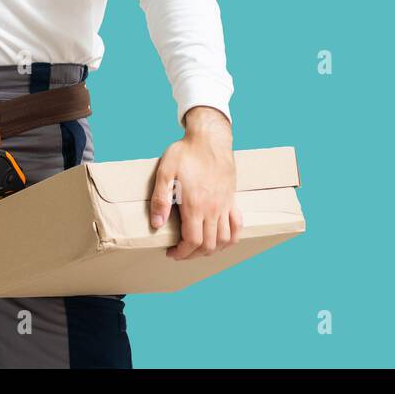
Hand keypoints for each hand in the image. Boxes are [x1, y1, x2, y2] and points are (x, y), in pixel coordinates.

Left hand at [150, 106, 240, 259]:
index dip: (182, 253)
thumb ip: (160, 199)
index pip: (192, 241)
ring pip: (224, 240)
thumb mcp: (166, 171)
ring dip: (212, 250)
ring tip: (199, 249)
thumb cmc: (186, 152)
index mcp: (195, 205)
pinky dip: (231, 238)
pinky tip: (222, 239)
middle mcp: (213, 209)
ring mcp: (225, 205)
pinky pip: (238, 226)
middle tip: (181, 253)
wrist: (210, 138)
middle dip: (193, 255)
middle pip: (208, 245)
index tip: (172, 253)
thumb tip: (156, 223)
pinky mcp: (232, 199)